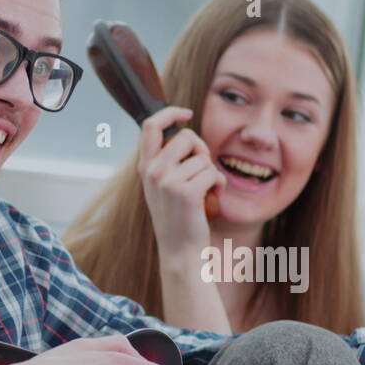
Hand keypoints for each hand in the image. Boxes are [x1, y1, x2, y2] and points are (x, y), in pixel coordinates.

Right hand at [138, 106, 224, 257]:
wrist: (180, 251)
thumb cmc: (179, 217)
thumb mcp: (163, 186)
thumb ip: (167, 161)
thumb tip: (185, 133)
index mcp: (145, 167)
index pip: (150, 126)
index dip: (170, 113)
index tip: (187, 113)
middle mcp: (152, 172)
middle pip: (186, 137)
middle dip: (202, 150)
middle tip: (202, 170)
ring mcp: (167, 182)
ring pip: (203, 157)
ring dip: (211, 173)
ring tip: (205, 191)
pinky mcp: (186, 193)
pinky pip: (212, 173)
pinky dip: (219, 184)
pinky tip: (212, 197)